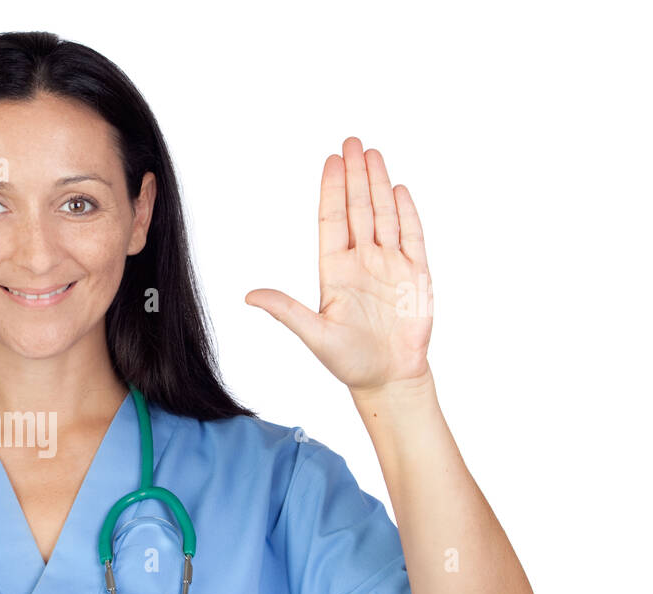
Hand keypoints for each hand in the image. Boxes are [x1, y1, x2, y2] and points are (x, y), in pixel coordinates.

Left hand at [244, 137, 432, 395]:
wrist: (390, 379)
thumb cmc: (350, 362)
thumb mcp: (314, 335)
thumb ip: (286, 311)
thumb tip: (249, 296)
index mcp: (335, 271)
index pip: (333, 220)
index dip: (332, 190)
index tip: (331, 160)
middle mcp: (361, 262)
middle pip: (358, 209)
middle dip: (355, 175)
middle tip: (351, 141)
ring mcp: (390, 266)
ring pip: (384, 215)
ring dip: (379, 185)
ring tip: (373, 154)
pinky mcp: (416, 275)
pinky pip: (412, 236)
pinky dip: (407, 213)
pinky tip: (399, 189)